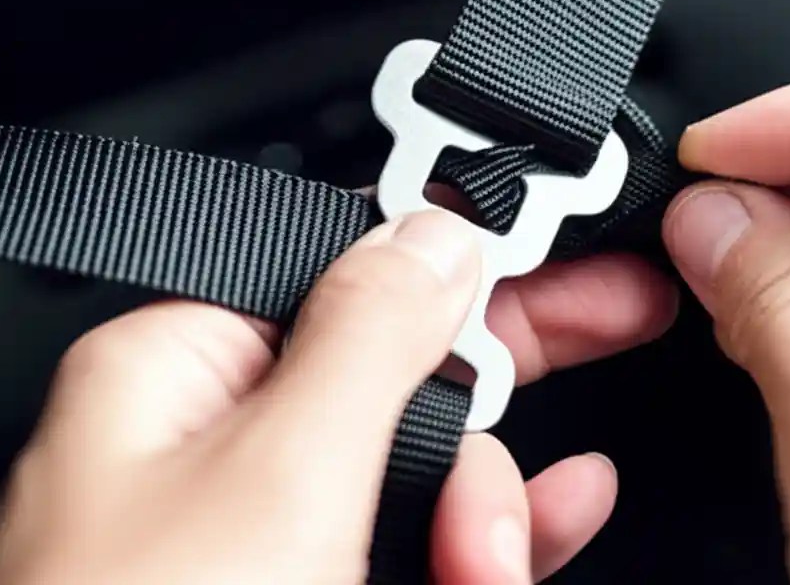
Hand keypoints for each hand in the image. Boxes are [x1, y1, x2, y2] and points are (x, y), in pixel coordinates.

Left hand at [0, 211, 676, 583]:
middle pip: (392, 380)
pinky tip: (517, 557)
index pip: (346, 277)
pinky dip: (467, 553)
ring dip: (480, 515)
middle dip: (491, 406)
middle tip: (614, 325)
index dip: (464, 268)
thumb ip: (368, 337)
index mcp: (175, 375)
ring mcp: (244, 536)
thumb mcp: (282, 473)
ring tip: (495, 568)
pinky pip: (398, 550)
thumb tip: (435, 237)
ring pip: (407, 481)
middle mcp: (201, 450)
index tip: (565, 259)